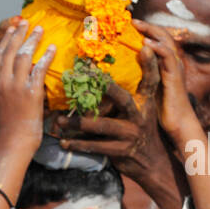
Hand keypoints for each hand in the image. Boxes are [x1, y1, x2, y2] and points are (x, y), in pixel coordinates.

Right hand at [0, 20, 55, 149]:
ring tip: (40, 30)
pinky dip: (46, 57)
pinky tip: (51, 48)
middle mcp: (2, 83)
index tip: (11, 30)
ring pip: (24, 57)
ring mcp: (16, 87)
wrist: (12, 143)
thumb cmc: (1, 128)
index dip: (5, 41)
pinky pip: (39, 69)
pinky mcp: (31, 93)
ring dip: (33, 41)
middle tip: (26, 23)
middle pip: (10, 52)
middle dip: (19, 35)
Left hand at [54, 45, 178, 192]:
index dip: (150, 64)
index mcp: (145, 103)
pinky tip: (63, 142)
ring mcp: (130, 134)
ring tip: (58, 120)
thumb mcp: (142, 111)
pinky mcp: (120, 150)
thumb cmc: (140, 131)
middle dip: (103, 87)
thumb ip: (128, 95)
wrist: (151, 162)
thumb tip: (106, 75)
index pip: (151, 80)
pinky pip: (95, 146)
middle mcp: (139, 116)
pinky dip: (77, 144)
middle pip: (121, 98)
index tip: (144, 46)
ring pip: (100, 125)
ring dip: (77, 123)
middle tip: (81, 76)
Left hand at [131, 19, 203, 149]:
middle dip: (148, 26)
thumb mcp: (148, 88)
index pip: (158, 41)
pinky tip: (147, 44)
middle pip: (163, 37)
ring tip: (138, 25)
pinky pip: (169, 58)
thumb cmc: (162, 110)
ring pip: (166, 43)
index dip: (146, 31)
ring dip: (152, 32)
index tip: (131, 25)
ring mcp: (175, 69)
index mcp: (166, 65)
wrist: (178, 124)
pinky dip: (159, 49)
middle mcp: (173, 63)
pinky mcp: (175, 78)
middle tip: (132, 20)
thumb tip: (123, 71)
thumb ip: (142, 76)